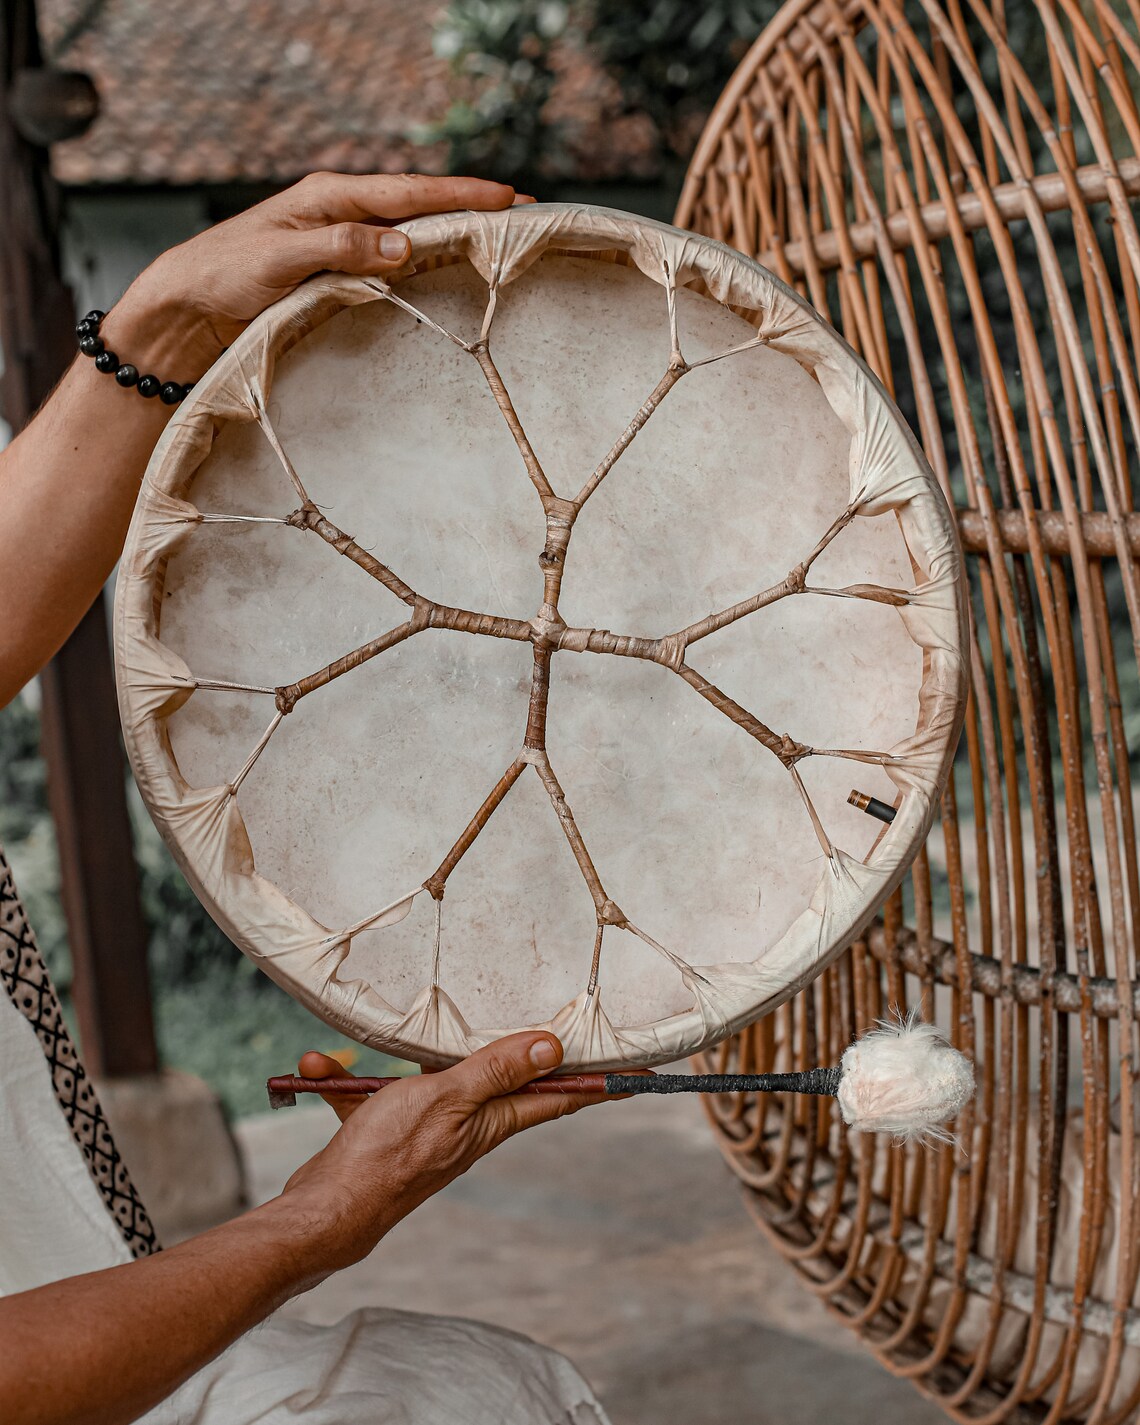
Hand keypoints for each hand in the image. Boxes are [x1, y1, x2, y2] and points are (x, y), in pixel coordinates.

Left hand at [106, 173, 526, 379]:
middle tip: (522, 214)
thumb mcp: (282, 260)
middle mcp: (342, 211)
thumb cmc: (225, 274)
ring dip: (453, 234)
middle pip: (419, 205)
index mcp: (331, 196)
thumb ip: (343, 248)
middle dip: (470, 208)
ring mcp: (342, 239)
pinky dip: (426, 260)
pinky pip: (393, 259)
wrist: (190, 304)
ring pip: (410, 231)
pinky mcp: (337, 269)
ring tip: (497, 240)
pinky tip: (448, 271)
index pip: (409, 193)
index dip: (461, 195)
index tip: (508, 198)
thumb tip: (403, 245)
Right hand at [280, 1033, 605, 1270]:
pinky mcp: (384, 1134)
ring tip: (365, 1049)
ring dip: (394, 1061)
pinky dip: (348, 1080)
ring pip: (423, 1080)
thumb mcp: (446, 1100)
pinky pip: (372, 1095)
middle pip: (499, 1082)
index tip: (638, 1075)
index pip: (557, 1096)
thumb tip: (553, 1047)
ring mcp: (424, 1131)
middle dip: (513, 1055)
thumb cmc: (386, 1159)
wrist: (323, 1213)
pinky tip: (319, 1070)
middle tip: (547, 1026)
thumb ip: (495, 1072)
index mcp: (489, 1122)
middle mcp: (465, 1127)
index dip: (597, 1083)